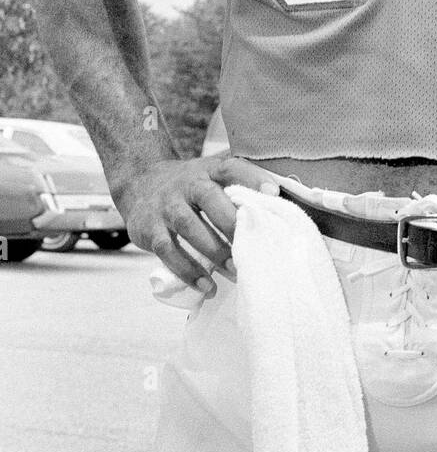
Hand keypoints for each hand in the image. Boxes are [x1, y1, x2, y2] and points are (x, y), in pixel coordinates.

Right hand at [117, 156, 280, 295]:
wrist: (139, 184)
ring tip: (235, 271)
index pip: (231, 167)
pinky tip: (206, 285)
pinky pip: (168, 250)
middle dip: (232, 223)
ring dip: (213, 251)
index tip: (272, 193)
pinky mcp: (150, 230)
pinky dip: (187, 270)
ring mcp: (166, 206)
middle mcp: (186, 184)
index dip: (252, 177)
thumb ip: (239, 184)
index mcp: (207, 170)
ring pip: (189, 226)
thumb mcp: (210, 175)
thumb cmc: (189, 186)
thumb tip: (282, 200)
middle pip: (209, 197)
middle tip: (253, 245)